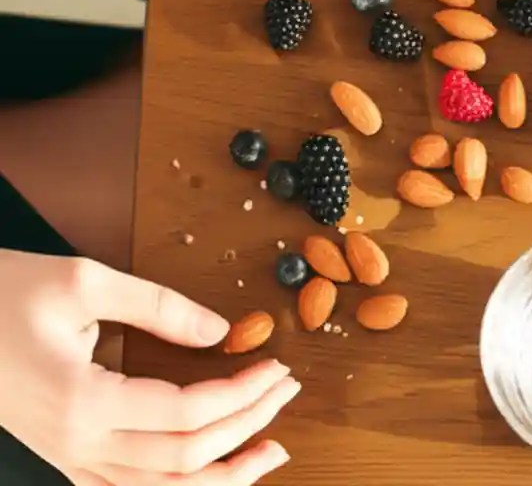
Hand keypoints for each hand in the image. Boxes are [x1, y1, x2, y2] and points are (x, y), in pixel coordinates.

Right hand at [0, 251, 298, 484]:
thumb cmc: (1, 293)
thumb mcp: (84, 281)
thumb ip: (159, 306)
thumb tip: (220, 330)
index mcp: (83, 400)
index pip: (188, 412)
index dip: (244, 393)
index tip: (279, 368)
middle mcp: (77, 444)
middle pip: (185, 459)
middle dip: (248, 426)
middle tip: (288, 390)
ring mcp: (68, 459)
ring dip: (224, 477)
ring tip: (271, 451)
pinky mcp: (64, 459)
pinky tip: (212, 475)